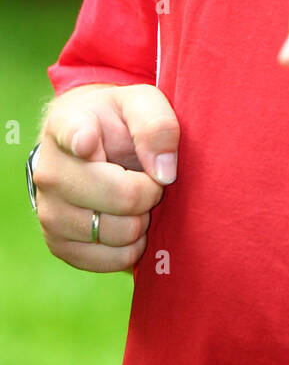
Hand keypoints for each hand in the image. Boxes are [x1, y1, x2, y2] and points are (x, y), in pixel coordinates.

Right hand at [34, 83, 179, 271]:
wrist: (87, 146)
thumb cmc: (118, 122)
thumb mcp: (142, 103)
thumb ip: (157, 126)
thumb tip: (163, 172)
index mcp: (68, 125)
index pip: (73, 135)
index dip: (82, 140)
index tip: (88, 142)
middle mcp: (50, 172)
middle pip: (122, 197)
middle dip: (149, 190)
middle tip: (146, 177)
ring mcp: (49, 212)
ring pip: (120, 233)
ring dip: (140, 219)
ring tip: (132, 197)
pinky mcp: (58, 245)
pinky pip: (111, 261)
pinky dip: (130, 247)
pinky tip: (125, 221)